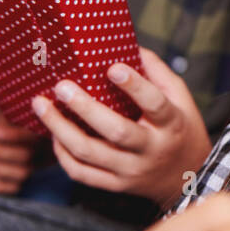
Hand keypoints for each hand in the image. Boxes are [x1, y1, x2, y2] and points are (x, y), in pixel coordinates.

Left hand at [0, 103, 42, 194]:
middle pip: (25, 156)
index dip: (14, 136)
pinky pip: (15, 188)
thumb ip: (1, 120)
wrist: (2, 127)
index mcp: (39, 130)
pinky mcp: (21, 179)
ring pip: (21, 173)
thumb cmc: (3, 117)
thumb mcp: (2, 111)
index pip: (32, 136)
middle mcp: (40, 150)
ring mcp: (33, 166)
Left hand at [31, 47, 211, 204]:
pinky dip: (62, 154)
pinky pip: (82, 173)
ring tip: (41, 106)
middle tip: (61, 86)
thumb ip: (157, 72)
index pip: (154, 104)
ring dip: (60, 129)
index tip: (112, 68)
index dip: (134, 86)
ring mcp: (132, 171)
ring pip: (90, 153)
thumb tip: (129, 46)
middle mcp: (151, 150)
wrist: (188, 178)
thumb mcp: (180, 98)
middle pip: (116, 131)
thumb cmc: (181, 130)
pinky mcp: (116, 184)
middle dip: (85, 108)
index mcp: (171, 124)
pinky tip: (54, 135)